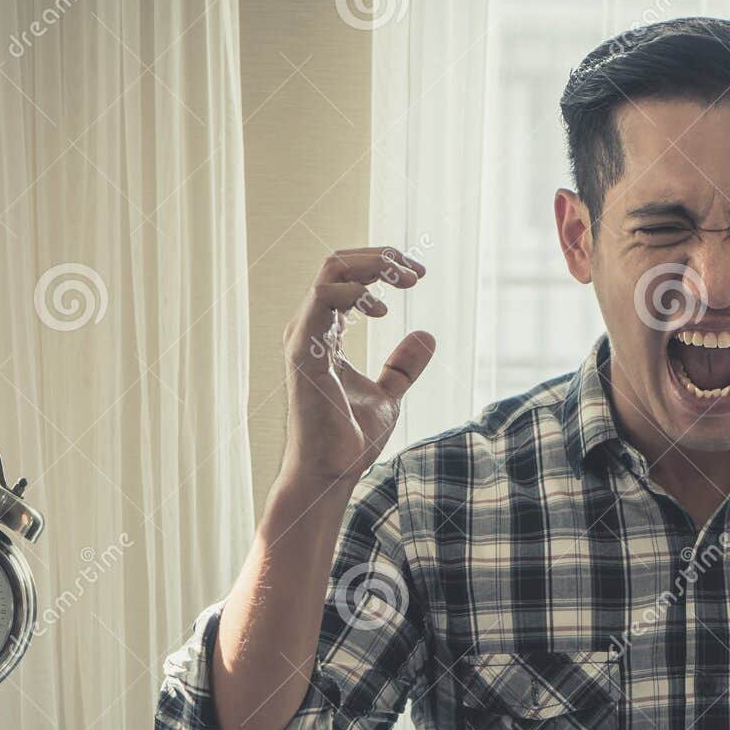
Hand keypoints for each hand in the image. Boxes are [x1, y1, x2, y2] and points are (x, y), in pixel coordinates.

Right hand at [279, 247, 436, 489]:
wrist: (332, 472)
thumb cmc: (350, 439)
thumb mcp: (389, 394)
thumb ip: (403, 366)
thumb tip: (427, 337)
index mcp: (324, 334)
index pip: (347, 278)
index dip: (383, 267)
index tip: (419, 276)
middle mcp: (310, 328)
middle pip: (338, 264)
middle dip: (381, 257)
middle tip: (417, 273)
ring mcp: (303, 337)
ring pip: (331, 271)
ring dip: (373, 266)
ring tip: (406, 279)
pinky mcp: (302, 351)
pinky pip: (321, 298)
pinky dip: (354, 292)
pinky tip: (381, 309)